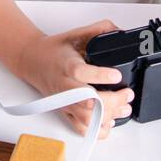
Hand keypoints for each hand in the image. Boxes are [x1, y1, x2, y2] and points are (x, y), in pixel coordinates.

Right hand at [15, 20, 133, 138]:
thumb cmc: (54, 50)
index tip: (117, 75)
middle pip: (87, 101)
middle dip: (112, 101)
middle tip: (127, 94)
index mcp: (67, 65)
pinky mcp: (66, 111)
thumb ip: (98, 30)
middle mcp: (65, 86)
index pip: (81, 72)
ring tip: (124, 108)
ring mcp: (65, 102)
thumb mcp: (75, 34)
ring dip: (108, 116)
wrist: (33, 61)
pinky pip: (81, 128)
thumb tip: (119, 30)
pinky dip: (97, 130)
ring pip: (86, 117)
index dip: (100, 75)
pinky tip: (110, 122)